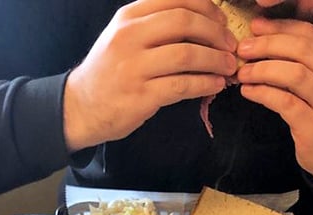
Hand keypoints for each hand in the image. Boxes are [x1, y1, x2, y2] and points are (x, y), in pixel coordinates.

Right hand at [64, 0, 237, 151]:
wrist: (82, 107)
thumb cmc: (110, 71)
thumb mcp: (125, 36)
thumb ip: (155, 23)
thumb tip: (200, 18)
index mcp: (129, 16)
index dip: (207, 7)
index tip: (222, 20)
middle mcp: (130, 36)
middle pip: (184, 22)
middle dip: (216, 33)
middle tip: (231, 45)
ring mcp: (135, 67)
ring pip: (187, 55)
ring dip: (215, 60)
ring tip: (228, 67)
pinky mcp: (142, 96)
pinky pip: (182, 86)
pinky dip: (205, 84)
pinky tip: (215, 85)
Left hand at [236, 18, 312, 181]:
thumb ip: (303, 62)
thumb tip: (264, 37)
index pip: (310, 34)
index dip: (279, 27)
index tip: (255, 27)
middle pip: (301, 50)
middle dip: (267, 45)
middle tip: (244, 49)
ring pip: (294, 75)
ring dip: (262, 70)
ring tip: (243, 73)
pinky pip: (285, 103)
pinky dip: (263, 94)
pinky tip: (248, 92)